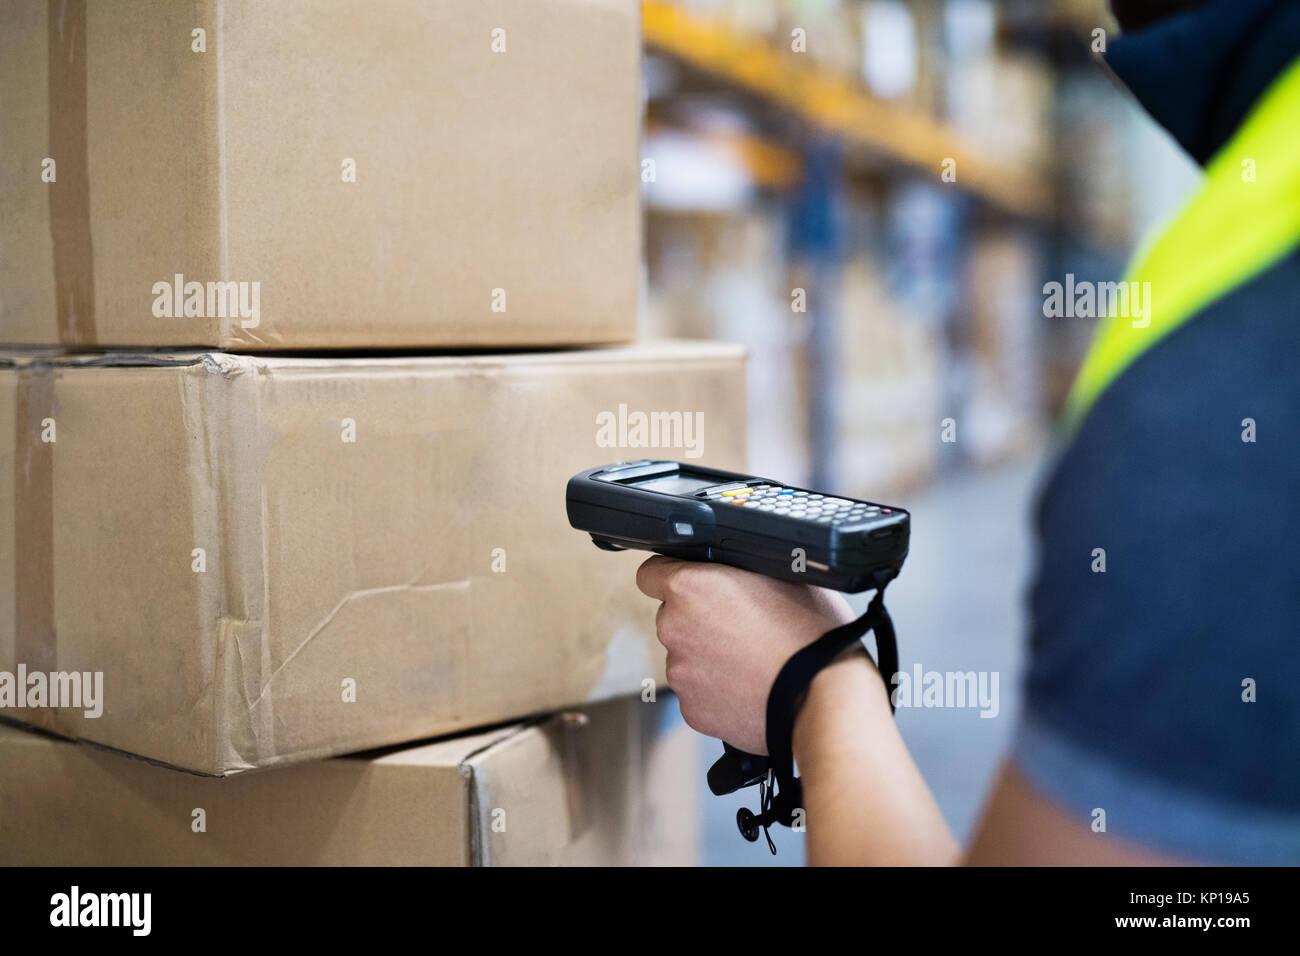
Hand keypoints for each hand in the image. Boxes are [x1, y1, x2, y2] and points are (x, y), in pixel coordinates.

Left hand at [636, 555, 856, 752]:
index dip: (672, 575)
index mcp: (690, 587)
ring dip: (708, 656)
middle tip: (740, 625)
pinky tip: (749, 685)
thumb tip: (732, 567)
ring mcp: (680, 673)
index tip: (692, 584)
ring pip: (686, 656)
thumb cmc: (811, 632)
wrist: (824, 697)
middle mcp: (674, 628)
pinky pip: (697, 692)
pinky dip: (716, 690)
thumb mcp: (781, 573)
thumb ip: (739, 567)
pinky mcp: (692, 710)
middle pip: (672, 617)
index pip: (651, 573)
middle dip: (698, 619)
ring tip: (752, 660)